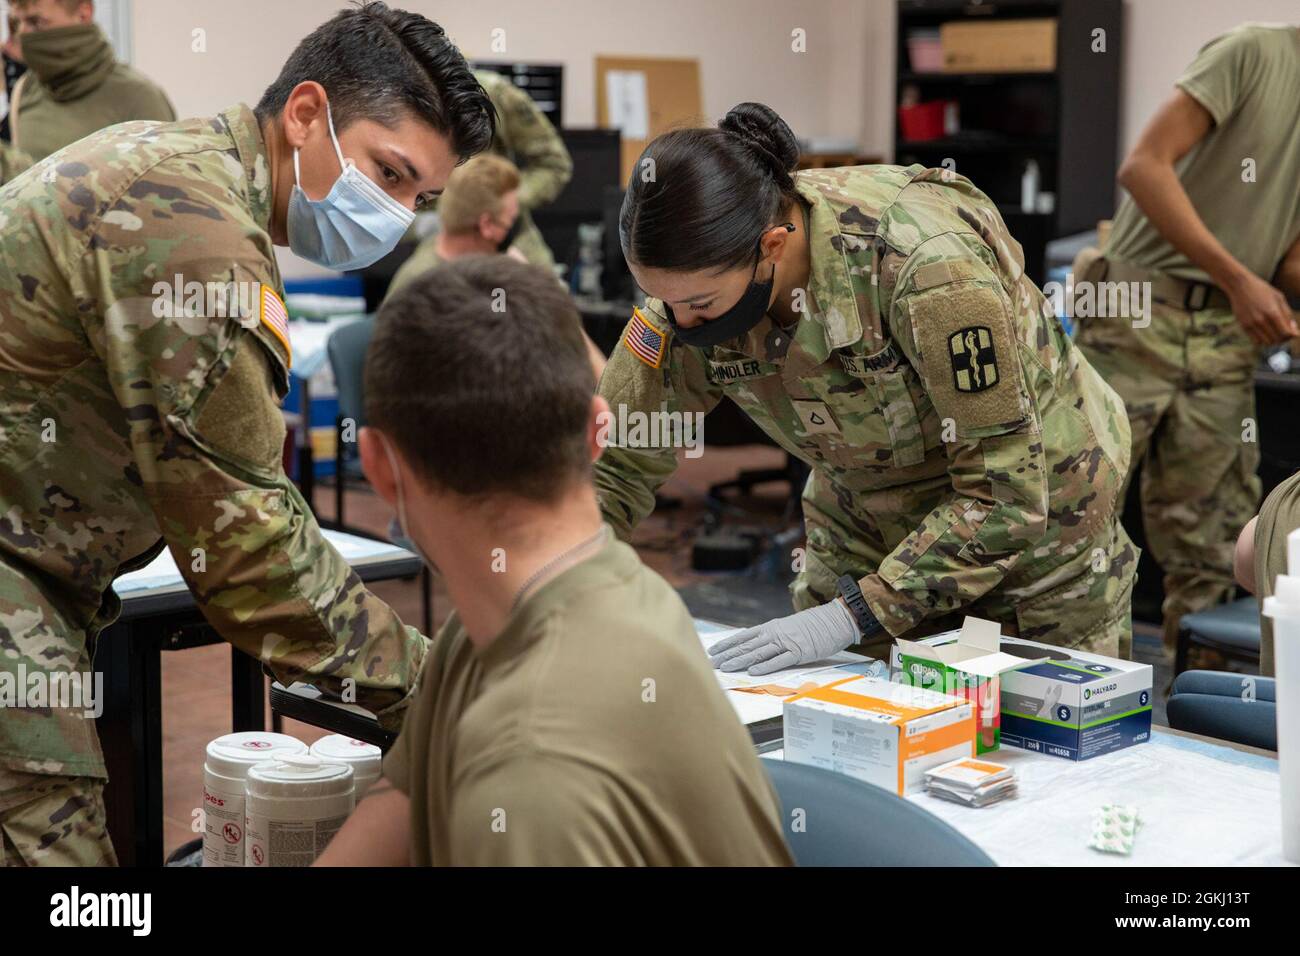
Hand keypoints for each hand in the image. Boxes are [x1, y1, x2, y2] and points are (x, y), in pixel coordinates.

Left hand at [708, 600, 859, 675]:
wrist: (834, 619)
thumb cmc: (811, 626)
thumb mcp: (787, 628)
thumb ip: (771, 636)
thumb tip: (755, 646)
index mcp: (770, 628)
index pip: (743, 636)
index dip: (727, 644)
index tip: (713, 651)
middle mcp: (774, 634)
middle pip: (746, 646)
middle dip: (727, 655)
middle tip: (711, 663)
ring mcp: (786, 643)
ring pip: (758, 653)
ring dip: (741, 661)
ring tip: (726, 668)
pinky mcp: (799, 652)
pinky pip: (779, 660)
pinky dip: (765, 666)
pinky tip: (753, 671)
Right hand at [1225, 271, 1296, 345]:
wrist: (1240, 286)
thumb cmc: (1262, 290)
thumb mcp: (1279, 298)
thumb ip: (1287, 314)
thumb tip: (1293, 330)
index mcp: (1273, 312)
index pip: (1285, 333)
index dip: (1291, 335)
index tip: (1293, 333)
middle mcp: (1261, 320)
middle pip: (1276, 340)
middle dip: (1283, 339)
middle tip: (1285, 333)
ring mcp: (1251, 324)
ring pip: (1266, 343)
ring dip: (1273, 341)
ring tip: (1275, 333)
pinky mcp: (1244, 326)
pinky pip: (1256, 341)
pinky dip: (1263, 340)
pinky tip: (1265, 333)